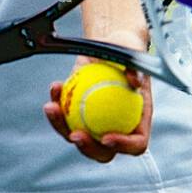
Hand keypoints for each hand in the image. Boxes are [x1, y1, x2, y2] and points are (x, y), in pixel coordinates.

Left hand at [43, 40, 152, 163]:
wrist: (108, 42)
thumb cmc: (126, 46)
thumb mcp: (133, 50)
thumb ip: (135, 65)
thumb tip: (134, 82)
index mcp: (139, 118)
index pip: (136, 142)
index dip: (123, 146)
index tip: (107, 137)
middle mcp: (118, 125)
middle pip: (104, 150)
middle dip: (88, 148)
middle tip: (74, 134)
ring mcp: (97, 121)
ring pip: (79, 136)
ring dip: (61, 126)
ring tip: (52, 107)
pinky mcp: (78, 112)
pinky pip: (65, 116)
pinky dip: (57, 104)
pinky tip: (54, 88)